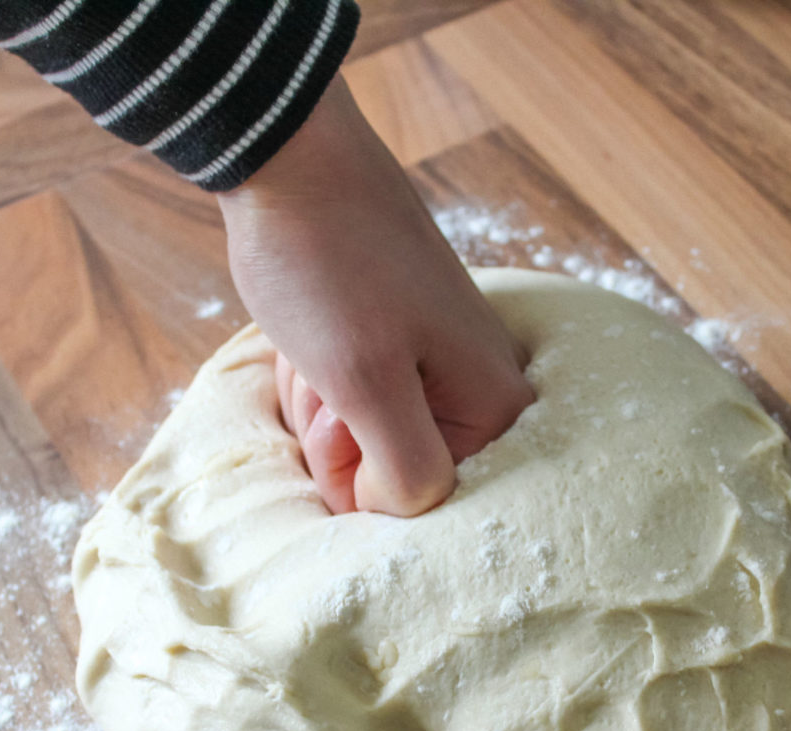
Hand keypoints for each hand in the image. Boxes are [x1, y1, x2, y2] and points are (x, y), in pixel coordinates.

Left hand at [217, 76, 533, 515]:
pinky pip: (360, 391)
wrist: (295, 160)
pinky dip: (324, 374)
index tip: (337, 416)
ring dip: (322, 400)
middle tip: (325, 371)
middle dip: (337, 433)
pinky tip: (314, 334)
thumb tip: (412, 511)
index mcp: (496, 407)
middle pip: (394, 468)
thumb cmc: (330, 267)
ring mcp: (447, 358)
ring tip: (317, 343)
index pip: (418, 501)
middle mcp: (487, 386)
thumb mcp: (363, 384)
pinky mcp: (410, 335)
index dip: (355, 472)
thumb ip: (408, 470)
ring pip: (368, 431)